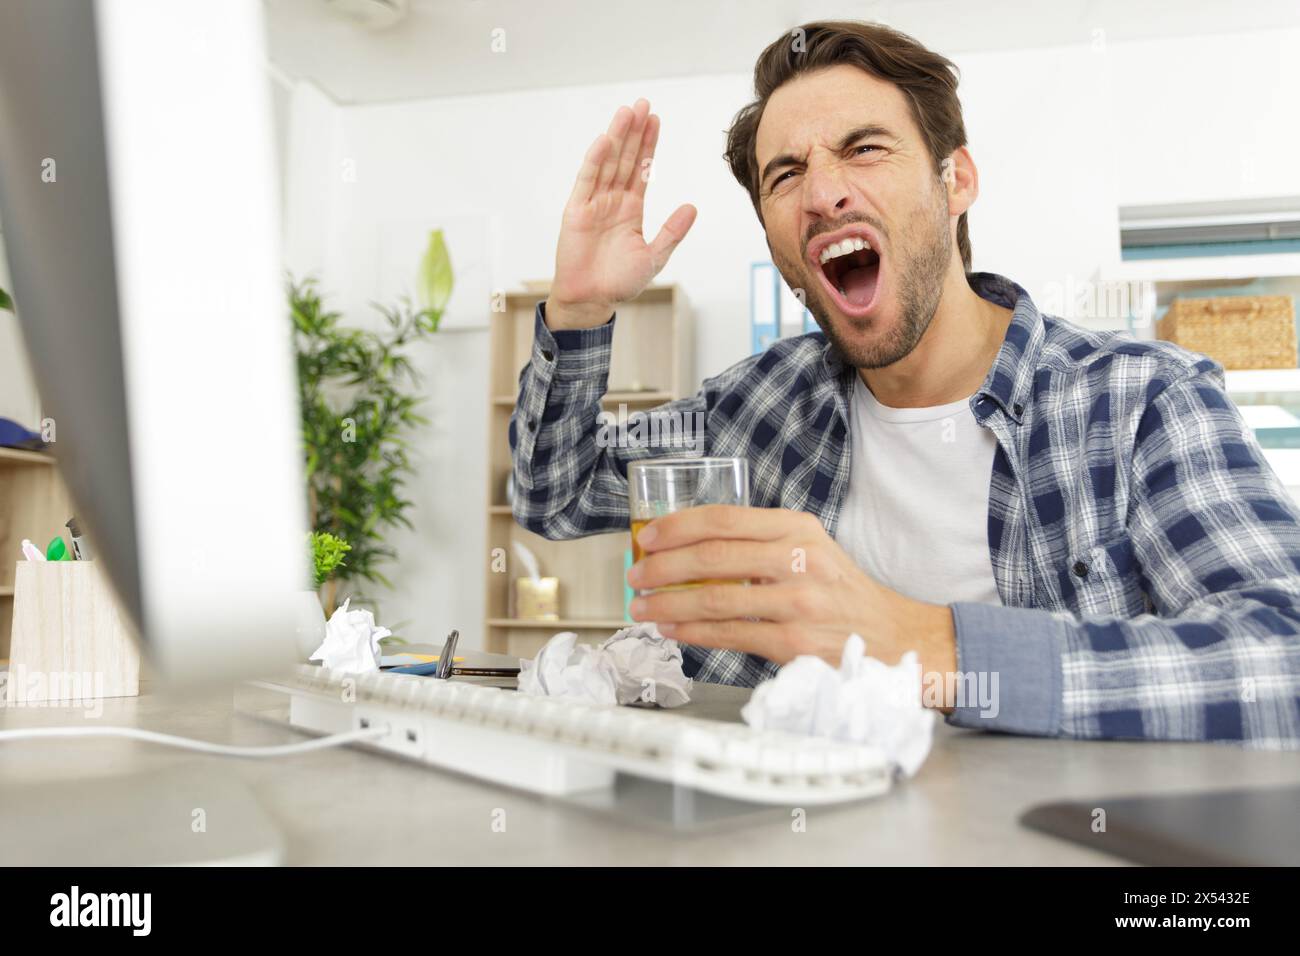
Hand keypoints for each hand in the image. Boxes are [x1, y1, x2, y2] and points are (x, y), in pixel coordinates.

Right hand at [545, 98, 697, 330]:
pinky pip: (587, 181)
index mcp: (631, 209)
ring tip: (627, 112)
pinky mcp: (576, 211)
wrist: (591, 300)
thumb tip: (692, 208)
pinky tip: (605, 140)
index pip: (641, 170)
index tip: (655, 120)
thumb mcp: (654, 257)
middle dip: (634, 132)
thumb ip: (671, 232)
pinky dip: (595, 160)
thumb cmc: (620, 282)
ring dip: (617, 137)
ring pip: (607, 163)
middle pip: (625, 159)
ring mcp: (593, 203)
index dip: (648, 145)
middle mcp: (612, 201)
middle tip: (643, 104)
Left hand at [625, 505, 959, 708]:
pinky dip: (691, 632)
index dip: (677, 527)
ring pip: (713, 598)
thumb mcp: (810, 548)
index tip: (647, 536)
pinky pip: (728, 634)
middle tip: (636, 574)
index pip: (724, 519)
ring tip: (642, 607)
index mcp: (798, 529)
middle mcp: (798, 560)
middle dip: (662, 566)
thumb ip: (760, 542)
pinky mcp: (792, 642)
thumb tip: (690, 547)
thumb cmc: (840, 592)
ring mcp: (796, 602)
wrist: (891, 636)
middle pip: (712, 556)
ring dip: (667, 604)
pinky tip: (671, 629)